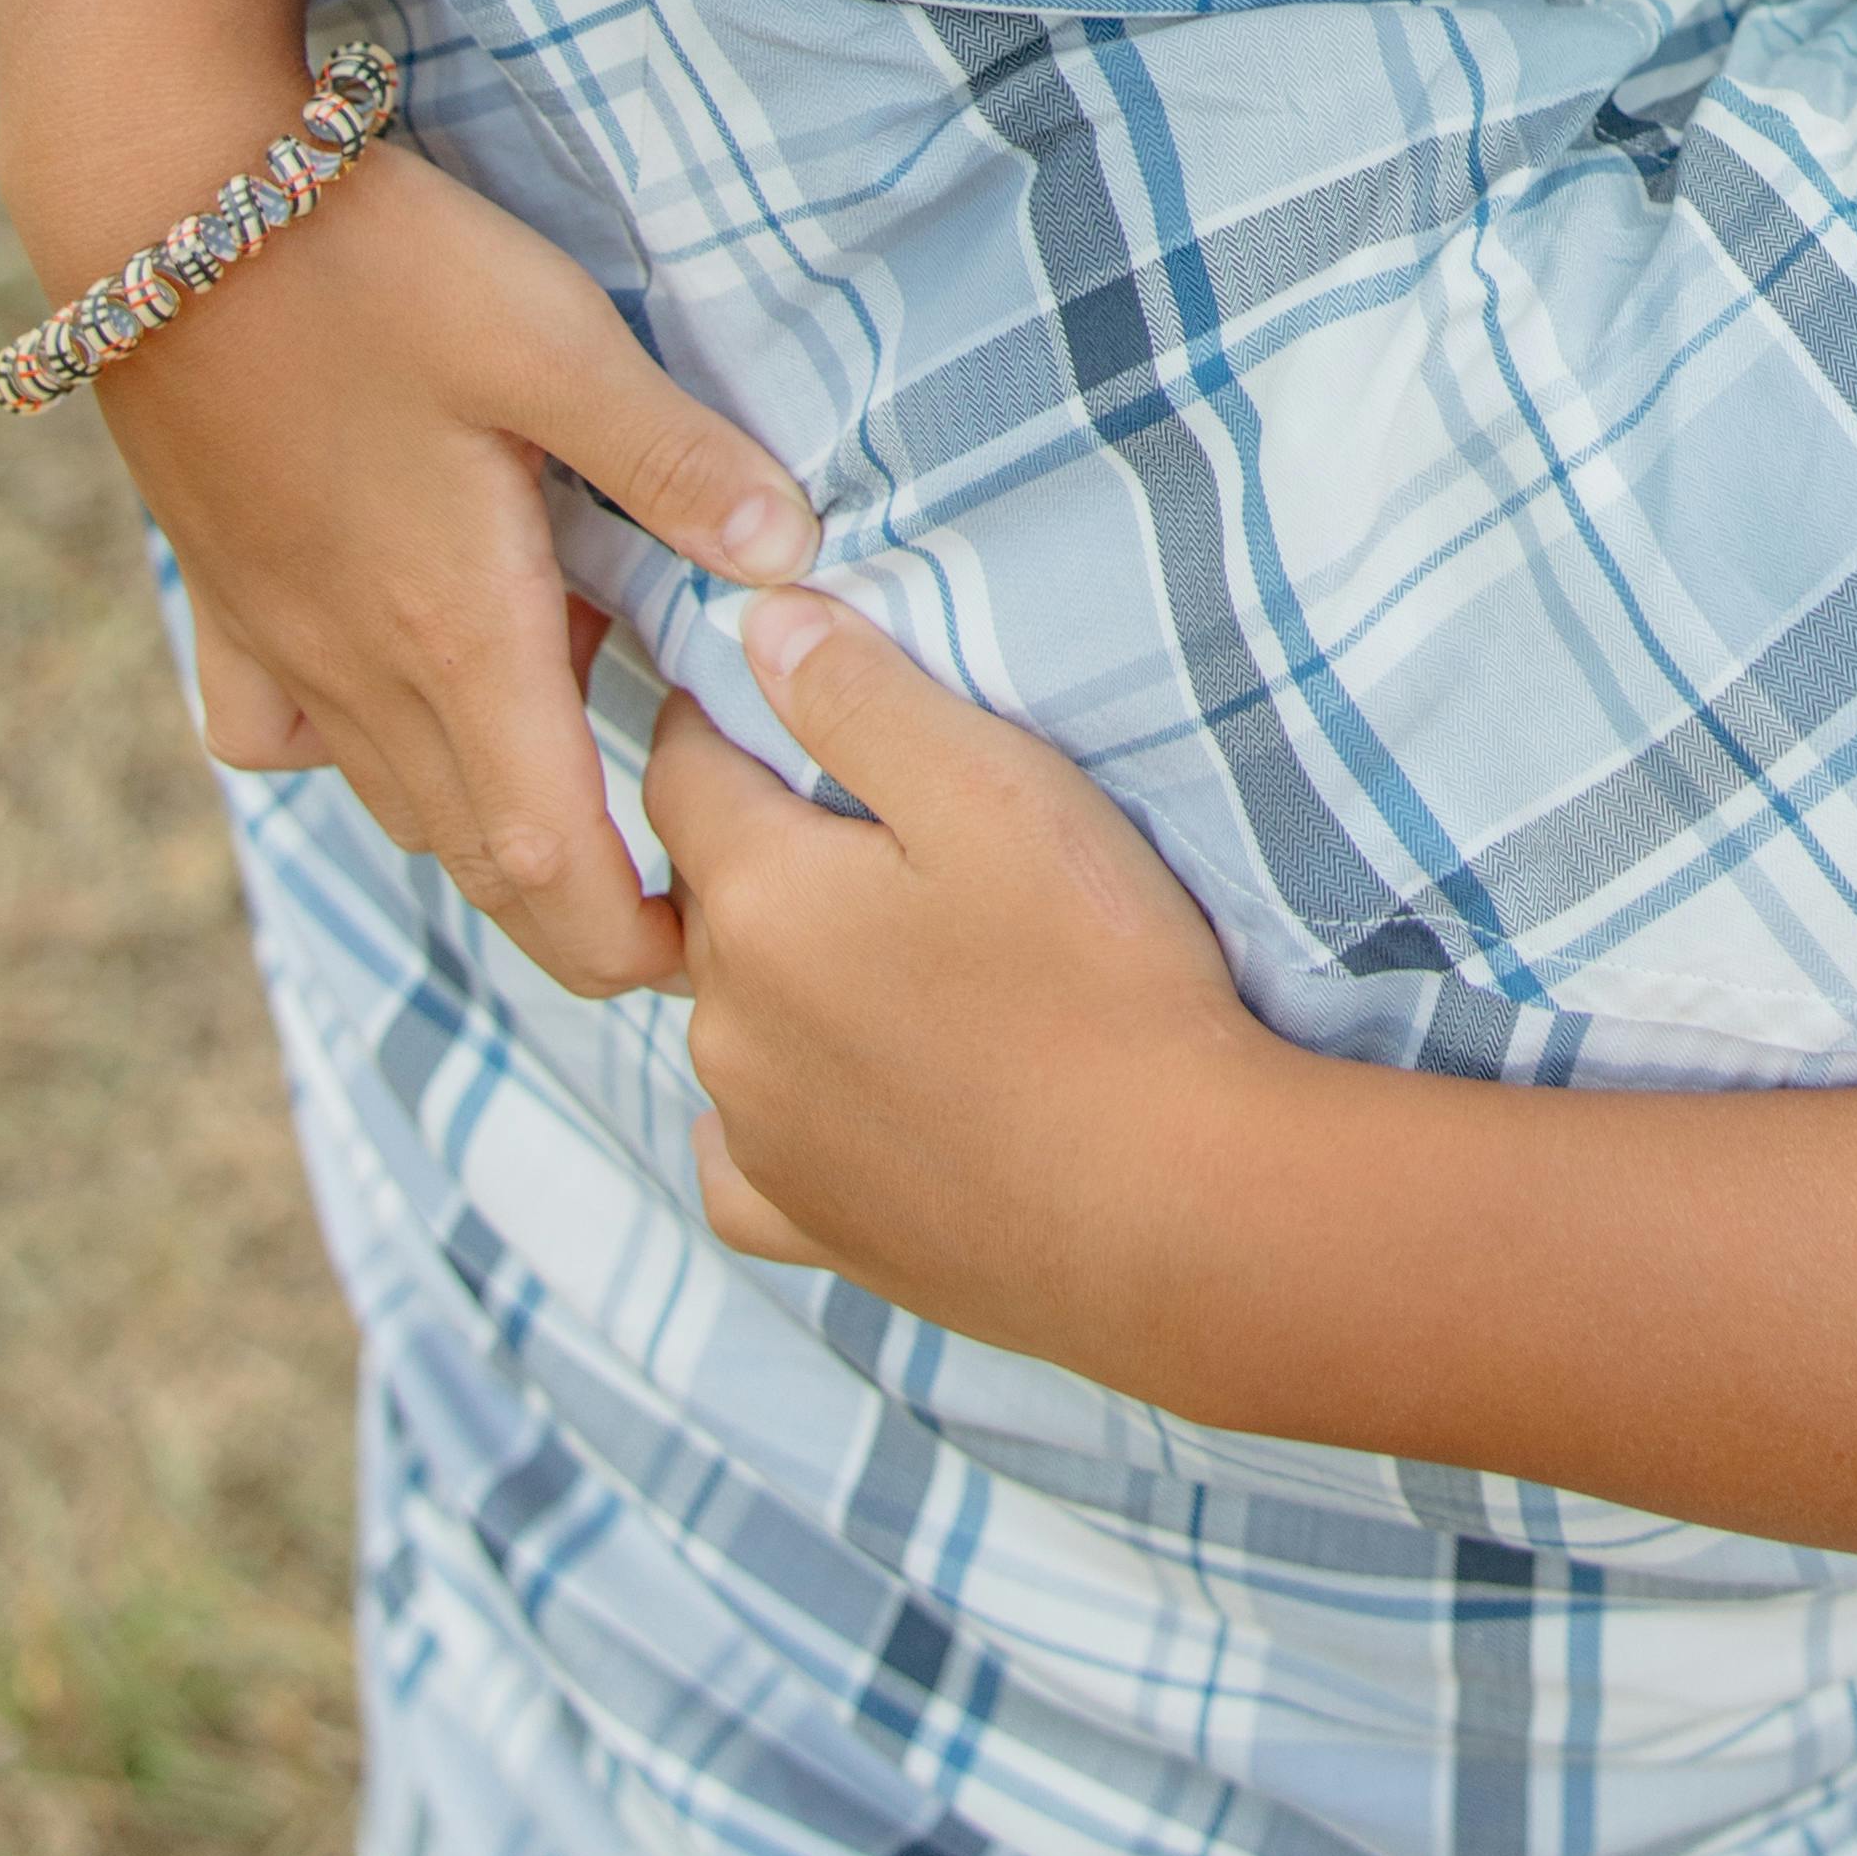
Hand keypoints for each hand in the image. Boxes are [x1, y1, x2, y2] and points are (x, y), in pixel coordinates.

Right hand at [98, 155, 816, 993]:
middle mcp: (358, 668)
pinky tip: (405, 676)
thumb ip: (676, 459)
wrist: (169, 203)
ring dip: (486, 819)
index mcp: (453, 634)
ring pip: (391, 797)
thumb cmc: (377, 268)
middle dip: (576, 906)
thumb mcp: (558, 342)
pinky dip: (351, 746)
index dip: (622, 936)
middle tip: (676, 891)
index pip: (541, 860)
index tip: (701, 949)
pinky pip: (280, 730)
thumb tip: (790, 560)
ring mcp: (279, 639)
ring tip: (580, 765)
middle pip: (473, 857)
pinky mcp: (223, 593)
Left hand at [652, 597, 1265, 1376]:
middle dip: (762, 839)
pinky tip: (835, 1091)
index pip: (681, 768)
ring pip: (728, 1016)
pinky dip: (769, 1115)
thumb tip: (758, 626)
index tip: (768, 685)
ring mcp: (766, 1138)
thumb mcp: (996, 793)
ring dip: (776, 969)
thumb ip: (863, 699)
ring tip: (889, 945)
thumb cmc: (1100, 978)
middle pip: (706, 892)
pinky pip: (744, 1157)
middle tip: (871, 814)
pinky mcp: (817, 1229)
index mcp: (760, 900)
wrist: (1176, 1207)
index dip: (722, 712)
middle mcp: (727, 1025)